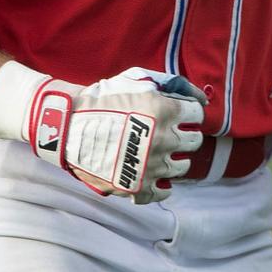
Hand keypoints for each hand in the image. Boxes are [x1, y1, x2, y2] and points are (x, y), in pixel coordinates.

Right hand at [0, 63, 205, 203]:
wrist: (68, 123)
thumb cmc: (103, 98)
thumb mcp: (138, 79)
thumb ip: (174, 84)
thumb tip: (203, 98)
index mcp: (165, 111)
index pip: (196, 113)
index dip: (185, 110)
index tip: (174, 111)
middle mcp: (163, 140)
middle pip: (193, 141)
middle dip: (182, 133)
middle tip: (165, 130)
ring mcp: (151, 166)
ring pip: (182, 167)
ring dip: (173, 157)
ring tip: (155, 150)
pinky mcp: (137, 186)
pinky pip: (163, 191)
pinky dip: (160, 183)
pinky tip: (150, 172)